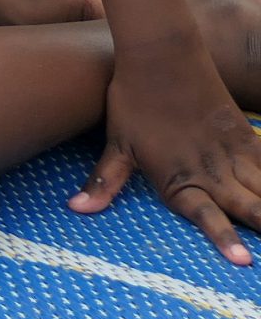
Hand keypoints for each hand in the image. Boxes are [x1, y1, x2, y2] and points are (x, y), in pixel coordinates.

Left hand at [73, 48, 260, 263]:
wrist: (160, 55)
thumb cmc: (132, 100)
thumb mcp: (116, 143)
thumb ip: (105, 181)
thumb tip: (74, 208)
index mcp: (178, 178)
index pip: (205, 216)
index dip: (225, 239)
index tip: (244, 262)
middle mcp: (210, 171)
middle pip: (247, 208)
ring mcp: (232, 154)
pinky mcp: (247, 136)